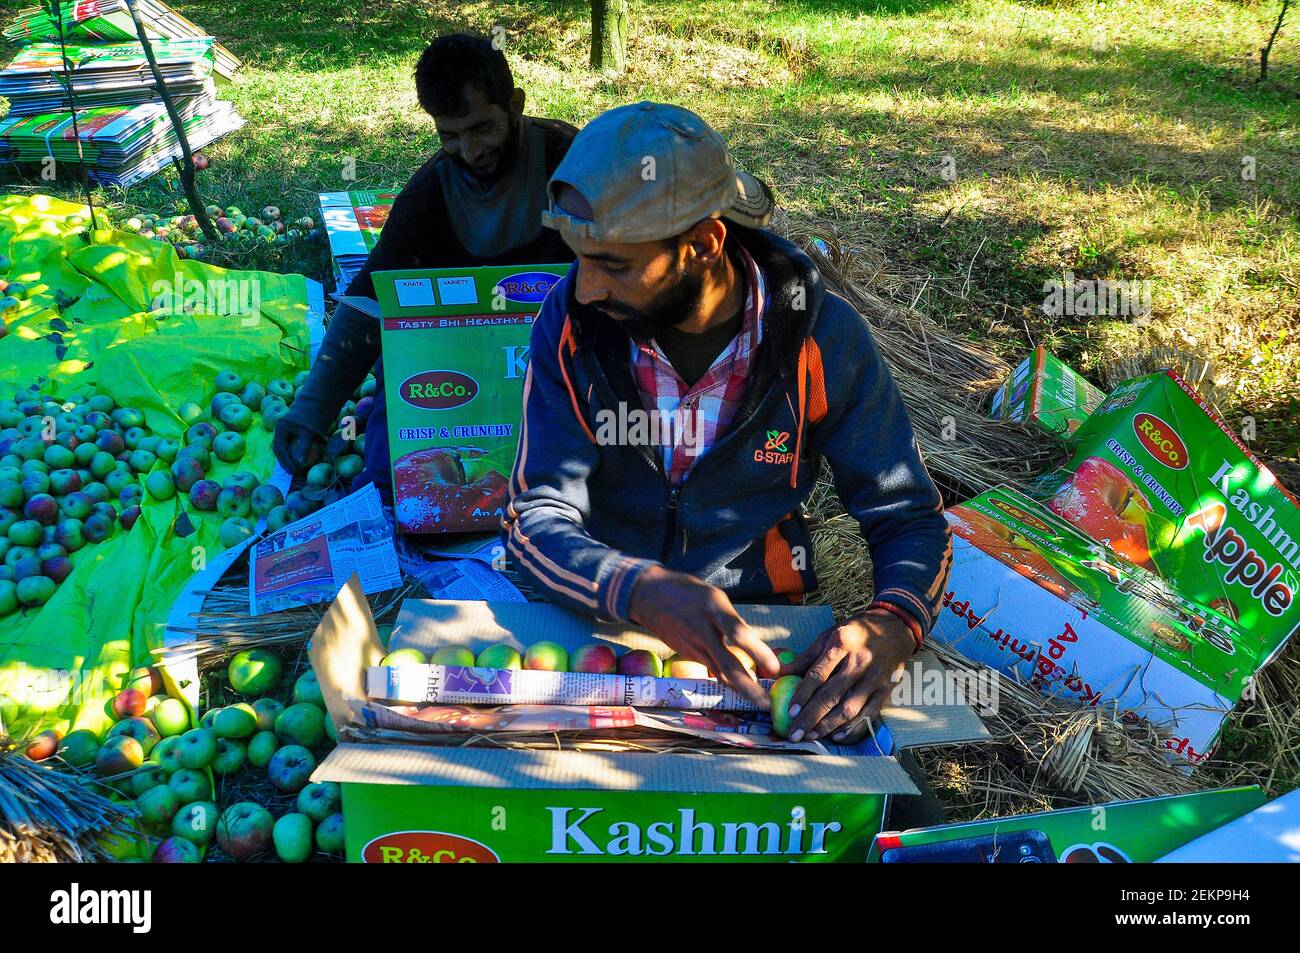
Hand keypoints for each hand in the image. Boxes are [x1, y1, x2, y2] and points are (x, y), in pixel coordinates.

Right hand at [272, 418, 325, 474]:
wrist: (315, 406)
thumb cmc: (312, 419)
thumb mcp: (309, 433)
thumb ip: (304, 447)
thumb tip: (301, 463)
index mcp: (280, 429)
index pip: (280, 449)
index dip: (285, 462)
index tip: (293, 470)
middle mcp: (279, 430)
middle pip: (279, 450)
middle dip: (285, 462)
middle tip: (293, 472)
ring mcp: (283, 431)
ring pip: (283, 448)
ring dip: (288, 459)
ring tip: (295, 469)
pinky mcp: (289, 432)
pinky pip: (289, 445)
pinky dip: (292, 453)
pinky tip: (299, 461)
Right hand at [628, 565, 779, 708]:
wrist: (649, 594)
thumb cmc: (688, 591)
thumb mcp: (714, 597)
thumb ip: (731, 620)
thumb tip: (751, 642)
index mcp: (714, 609)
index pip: (739, 634)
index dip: (758, 652)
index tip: (775, 669)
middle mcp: (703, 630)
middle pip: (727, 665)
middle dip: (749, 688)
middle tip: (767, 704)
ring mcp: (693, 645)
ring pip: (718, 673)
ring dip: (740, 689)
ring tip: (760, 702)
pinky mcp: (686, 653)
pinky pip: (710, 669)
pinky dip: (726, 679)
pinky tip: (740, 687)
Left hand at [780, 609, 915, 743]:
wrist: (895, 628)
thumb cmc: (856, 632)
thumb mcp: (829, 635)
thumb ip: (807, 657)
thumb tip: (782, 673)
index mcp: (841, 644)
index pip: (817, 675)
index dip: (802, 695)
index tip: (790, 712)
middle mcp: (858, 662)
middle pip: (831, 695)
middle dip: (810, 718)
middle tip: (795, 734)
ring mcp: (874, 678)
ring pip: (849, 709)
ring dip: (828, 726)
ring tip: (811, 736)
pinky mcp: (886, 690)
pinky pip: (868, 714)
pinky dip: (852, 728)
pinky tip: (837, 736)